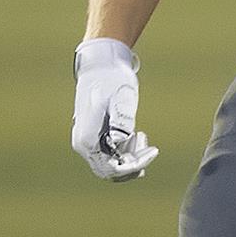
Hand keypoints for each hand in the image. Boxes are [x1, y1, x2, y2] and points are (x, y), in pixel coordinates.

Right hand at [71, 38, 159, 181]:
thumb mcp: (121, 97)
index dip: (133, 166)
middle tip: (150, 147)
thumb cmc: (111, 78)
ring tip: (142, 136)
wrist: (101, 64)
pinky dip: (126, 151)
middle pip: (109, 172)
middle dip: (132, 165)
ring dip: (130, 158)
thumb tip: (119, 142)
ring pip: (110, 166)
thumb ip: (121, 121)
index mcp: (87, 138)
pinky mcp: (94, 137)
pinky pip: (110, 156)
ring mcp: (87, 142)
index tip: (152, 151)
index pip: (111, 168)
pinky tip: (137, 135)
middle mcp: (83, 144)